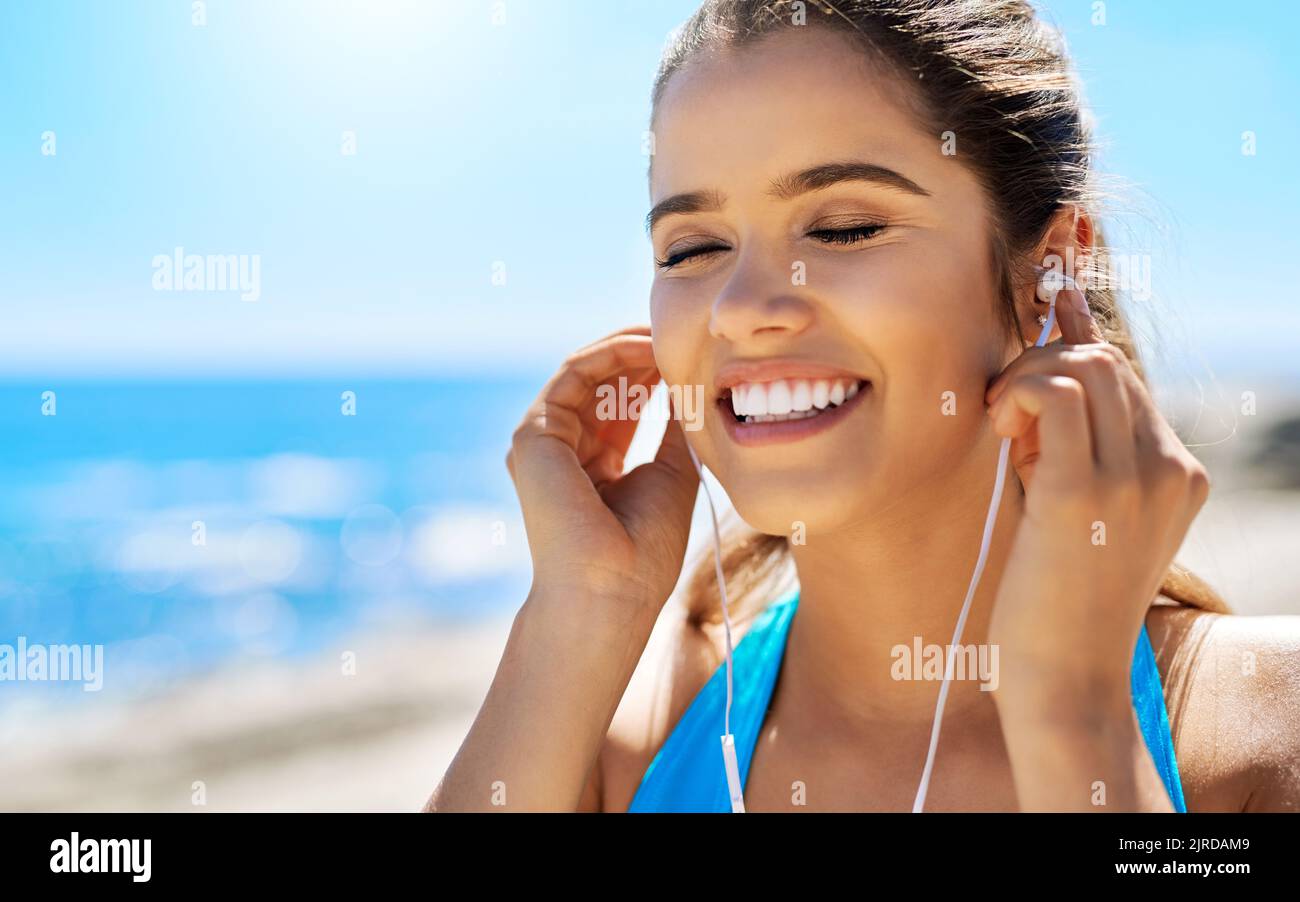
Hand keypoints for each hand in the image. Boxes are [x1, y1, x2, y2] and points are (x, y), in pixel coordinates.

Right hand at [507, 325, 698, 618]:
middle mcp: (563, 452)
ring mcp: (543, 443)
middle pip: (602, 384)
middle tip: (681, 336)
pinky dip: (611, 354)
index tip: (691, 359)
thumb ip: (676, 429)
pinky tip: (648, 349)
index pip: (621, 406)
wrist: (610, 592)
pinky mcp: (534, 435)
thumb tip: (691, 385)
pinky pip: (574, 374)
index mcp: (593, 468)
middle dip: (641, 356)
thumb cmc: (643, 553)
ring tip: (669, 337)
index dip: (654, 377)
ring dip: (629, 348)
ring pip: (586, 372)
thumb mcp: (672, 476)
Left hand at [982, 285, 1210, 691]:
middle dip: (1042, 367)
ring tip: (1002, 427)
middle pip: (1107, 360)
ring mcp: (1133, 480)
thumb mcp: (1085, 517)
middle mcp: (1169, 470)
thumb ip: (1077, 454)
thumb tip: (1043, 388)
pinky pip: (1058, 393)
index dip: (1069, 353)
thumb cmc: (1061, 603)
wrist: (1068, 681)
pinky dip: (1019, 391)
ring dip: (1028, 377)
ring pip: (1087, 364)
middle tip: (1005, 419)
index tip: (1030, 351)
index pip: (1129, 376)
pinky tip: (1000, 428)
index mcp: (1179, 476)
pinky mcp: (1083, 493)